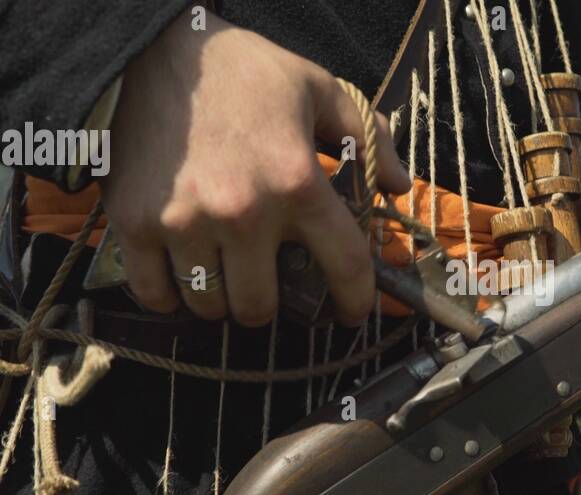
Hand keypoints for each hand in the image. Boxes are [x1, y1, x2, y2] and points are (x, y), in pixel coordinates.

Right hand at [99, 13, 409, 326]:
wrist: (154, 48)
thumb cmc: (245, 71)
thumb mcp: (318, 89)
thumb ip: (367, 137)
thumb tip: (398, 186)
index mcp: (297, 181)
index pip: (343, 265)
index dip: (356, 300)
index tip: (352, 313)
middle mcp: (243, 212)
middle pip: (260, 307)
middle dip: (269, 304)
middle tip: (267, 283)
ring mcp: (184, 222)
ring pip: (209, 306)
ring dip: (220, 301)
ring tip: (224, 275)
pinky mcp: (134, 223)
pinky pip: (154, 294)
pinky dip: (169, 297)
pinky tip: (181, 278)